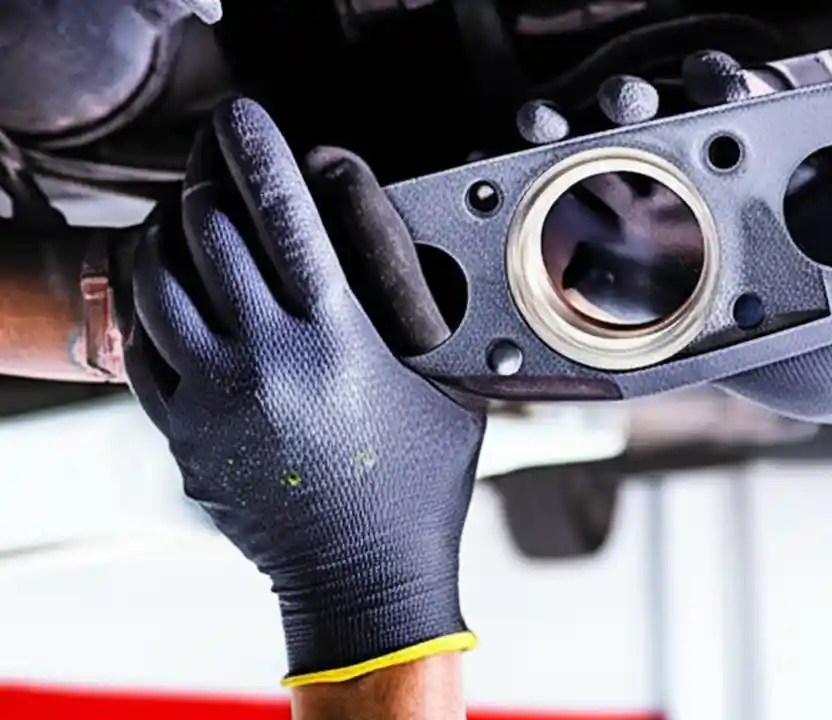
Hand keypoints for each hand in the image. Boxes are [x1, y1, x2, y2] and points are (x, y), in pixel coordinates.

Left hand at [124, 98, 484, 684]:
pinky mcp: (183, 434)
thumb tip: (392, 226)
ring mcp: (215, 399)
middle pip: (209, 235)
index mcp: (341, 342)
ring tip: (192, 229)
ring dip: (170, 239)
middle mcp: (268, 362)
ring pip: (158, 283)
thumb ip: (420, 305)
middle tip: (222, 175)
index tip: (244, 120)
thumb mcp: (448, 385)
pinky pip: (143, 346)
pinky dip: (154, 308)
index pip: (286, 217)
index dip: (260, 153)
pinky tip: (180, 301)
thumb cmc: (421, 481)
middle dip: (211, 188)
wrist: (365, 580)